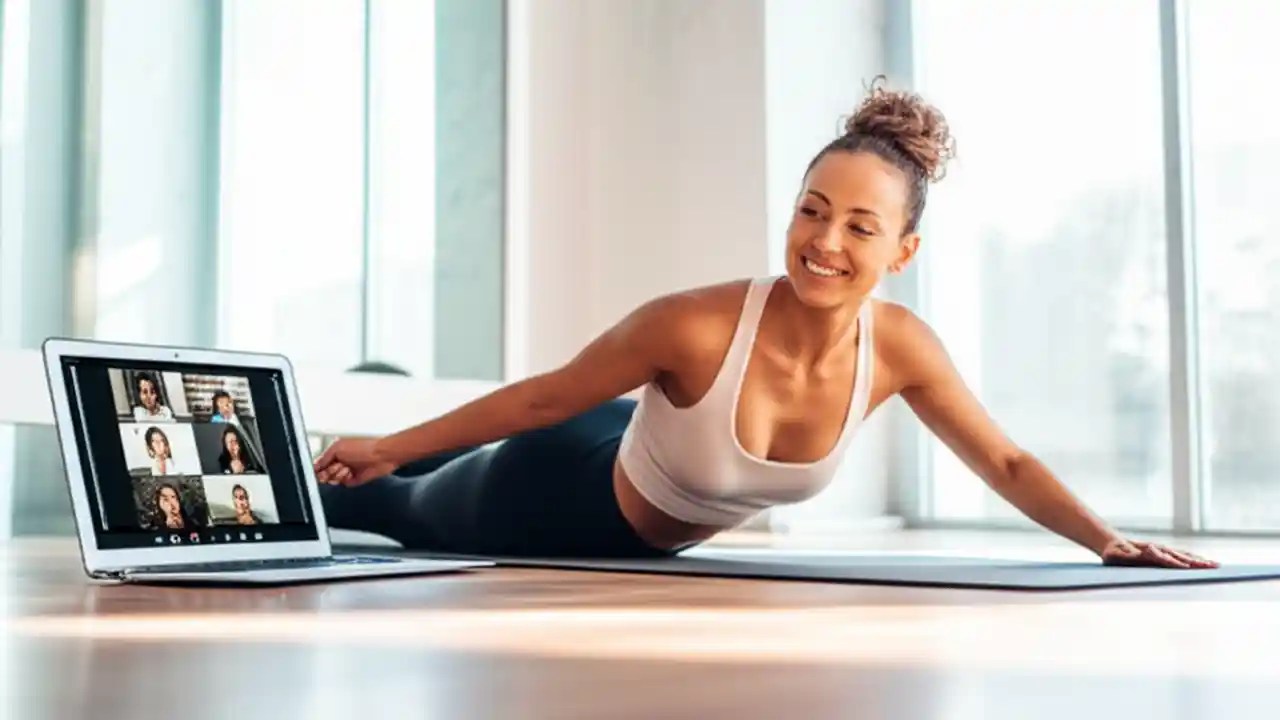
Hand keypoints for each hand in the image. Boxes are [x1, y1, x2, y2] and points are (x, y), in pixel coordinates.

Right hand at [313, 438, 397, 486]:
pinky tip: (350, 474)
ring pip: (334, 480)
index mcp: (335, 452)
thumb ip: (324, 458)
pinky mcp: (354, 479)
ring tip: (345, 468)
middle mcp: (341, 461)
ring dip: (338, 475)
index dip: (317, 469)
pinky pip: (344, 484)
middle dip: (327, 472)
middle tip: (334, 468)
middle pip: (325, 473)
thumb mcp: (338, 448)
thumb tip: (315, 465)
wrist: (381, 456)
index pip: (320, 464)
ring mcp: (347, 471)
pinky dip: (345, 480)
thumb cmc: (364, 447)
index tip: (316, 471)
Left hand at [1100, 538, 1218, 568]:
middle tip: (1213, 567)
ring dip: (1199, 560)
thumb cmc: (1114, 554)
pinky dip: (1195, 558)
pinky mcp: (1165, 552)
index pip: (1165, 558)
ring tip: (1215, 565)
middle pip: (1180, 556)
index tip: (1188, 567)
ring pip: (1184, 555)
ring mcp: (1163, 550)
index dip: (1176, 563)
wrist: (1113, 543)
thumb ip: (1131, 555)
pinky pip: (1183, 555)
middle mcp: (1158, 550)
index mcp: (1148, 552)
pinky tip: (1205, 563)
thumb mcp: (1118, 556)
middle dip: (1196, 562)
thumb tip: (1151, 550)